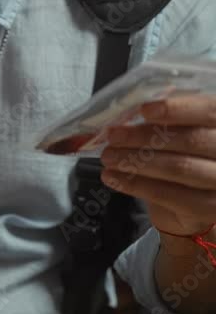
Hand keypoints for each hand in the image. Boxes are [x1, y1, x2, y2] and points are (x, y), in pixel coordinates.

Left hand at [101, 95, 215, 236]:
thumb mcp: (185, 132)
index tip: (144, 109)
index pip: (211, 111)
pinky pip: (167, 194)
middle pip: (192, 140)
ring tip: (109, 156)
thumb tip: (135, 105)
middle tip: (113, 135)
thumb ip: (171, 118)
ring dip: (137, 161)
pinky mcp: (206, 209)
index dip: (178, 109)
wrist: (196, 205)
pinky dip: (135, 184)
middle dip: (146, 136)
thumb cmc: (188, 159)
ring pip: (178, 167)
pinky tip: (113, 177)